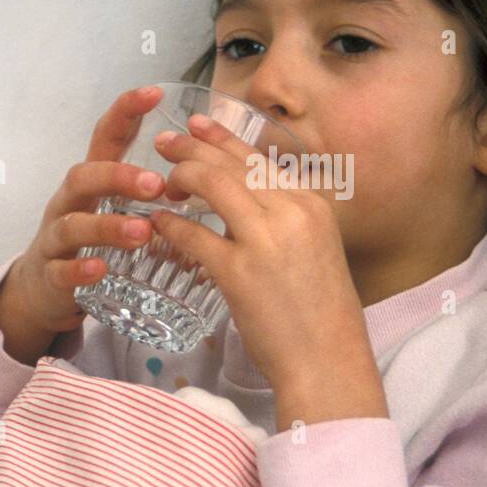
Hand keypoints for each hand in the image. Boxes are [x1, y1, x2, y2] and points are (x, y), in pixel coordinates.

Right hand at [0, 86, 169, 343]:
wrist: (42, 292)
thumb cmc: (92, 242)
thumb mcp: (117, 207)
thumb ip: (150, 189)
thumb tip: (207, 166)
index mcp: (93, 181)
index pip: (105, 137)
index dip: (125, 113)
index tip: (153, 93)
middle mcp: (70, 202)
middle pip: (83, 176)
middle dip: (118, 175)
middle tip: (157, 183)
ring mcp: (55, 239)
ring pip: (72, 224)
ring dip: (107, 226)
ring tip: (142, 231)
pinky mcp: (50, 275)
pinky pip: (60, 270)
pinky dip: (79, 269)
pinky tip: (99, 268)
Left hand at [150, 115, 387, 425]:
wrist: (329, 361)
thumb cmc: (321, 315)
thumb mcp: (315, 251)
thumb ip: (286, 223)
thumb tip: (251, 206)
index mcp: (311, 204)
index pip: (259, 157)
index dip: (223, 138)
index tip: (197, 125)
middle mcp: (292, 212)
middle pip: (232, 163)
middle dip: (192, 147)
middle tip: (164, 141)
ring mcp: (265, 240)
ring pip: (212, 184)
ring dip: (179, 174)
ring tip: (157, 178)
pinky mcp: (239, 272)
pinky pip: (193, 235)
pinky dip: (171, 224)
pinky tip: (157, 223)